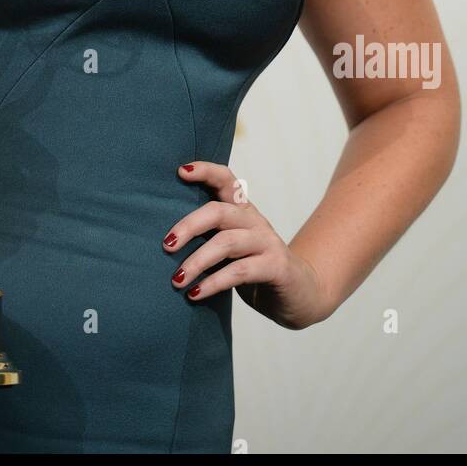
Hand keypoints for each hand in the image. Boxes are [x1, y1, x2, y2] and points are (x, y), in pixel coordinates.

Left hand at [162, 160, 327, 329]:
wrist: (301, 295)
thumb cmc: (255, 269)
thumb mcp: (231, 249)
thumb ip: (209, 238)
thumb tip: (165, 241)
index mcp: (243, 211)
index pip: (226, 180)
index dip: (205, 171)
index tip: (179, 171)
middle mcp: (255, 221)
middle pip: (219, 211)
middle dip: (189, 226)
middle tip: (166, 245)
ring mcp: (268, 243)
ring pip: (227, 242)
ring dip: (197, 261)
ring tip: (176, 279)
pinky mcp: (276, 267)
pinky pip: (240, 271)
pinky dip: (213, 283)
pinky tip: (195, 294)